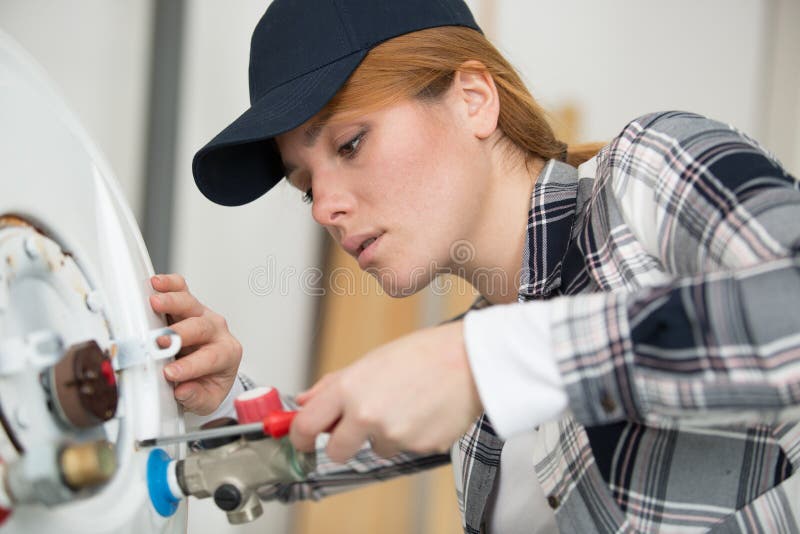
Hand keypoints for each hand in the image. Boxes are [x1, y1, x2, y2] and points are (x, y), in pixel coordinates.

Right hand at [149, 274, 242, 414]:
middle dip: (180, 334)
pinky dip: (170, 284)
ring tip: (154, 303)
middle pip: (202, 327)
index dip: (191, 366)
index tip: (171, 373)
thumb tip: (183, 390)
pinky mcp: (188, 306)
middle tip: (161, 342)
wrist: (208, 372)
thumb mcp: (207, 400)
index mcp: (227, 354)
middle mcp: (217, 331)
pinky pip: (182, 289)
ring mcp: (202, 315)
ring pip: (191, 304)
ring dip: (172, 302)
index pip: (211, 357)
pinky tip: (157, 283)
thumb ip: (197, 397)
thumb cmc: (208, 383)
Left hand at [289, 321, 481, 462]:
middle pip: (336, 451)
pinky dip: (411, 436)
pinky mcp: (418, 447)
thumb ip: (335, 383)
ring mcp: (393, 434)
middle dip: (342, 444)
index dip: (300, 436)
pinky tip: (425, 412)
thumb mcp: (372, 360)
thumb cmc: (425, 353)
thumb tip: (306, 398)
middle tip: (357, 429)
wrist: (471, 360)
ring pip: (376, 448)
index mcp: (351, 387)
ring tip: (408, 405)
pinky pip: (404, 449)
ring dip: (385, 435)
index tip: (302, 439)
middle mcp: (367, 414)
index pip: (307, 424)